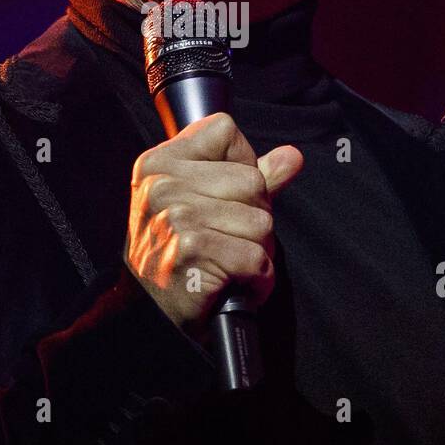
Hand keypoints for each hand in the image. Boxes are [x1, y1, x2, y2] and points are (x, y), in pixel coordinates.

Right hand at [125, 112, 303, 339]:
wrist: (151, 315)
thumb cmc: (178, 256)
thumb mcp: (205, 204)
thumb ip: (251, 174)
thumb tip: (292, 157)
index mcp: (158, 163)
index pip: (224, 130)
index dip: (239, 163)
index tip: (222, 196)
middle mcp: (162, 184)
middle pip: (252, 180)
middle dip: (252, 216)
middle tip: (222, 239)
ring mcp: (176, 216)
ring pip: (261, 221)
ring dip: (255, 251)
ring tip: (225, 262)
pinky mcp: (193, 249)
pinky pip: (257, 256)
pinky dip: (255, 278)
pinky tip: (231, 282)